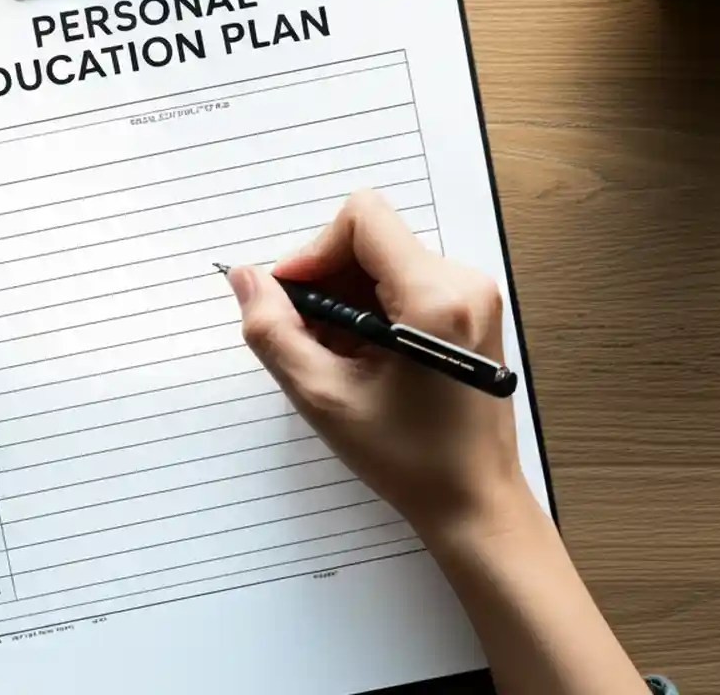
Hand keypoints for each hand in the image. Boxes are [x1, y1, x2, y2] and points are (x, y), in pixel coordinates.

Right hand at [227, 190, 525, 537]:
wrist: (474, 501)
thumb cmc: (408, 459)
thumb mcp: (324, 397)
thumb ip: (273, 332)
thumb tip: (245, 278)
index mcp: (435, 298)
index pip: (363, 218)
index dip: (313, 251)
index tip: (290, 299)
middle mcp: (464, 283)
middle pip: (372, 240)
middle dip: (326, 282)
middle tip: (306, 340)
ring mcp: (474, 296)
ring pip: (385, 262)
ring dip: (346, 300)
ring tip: (336, 358)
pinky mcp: (473, 312)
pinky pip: (406, 284)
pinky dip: (371, 311)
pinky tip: (363, 360)